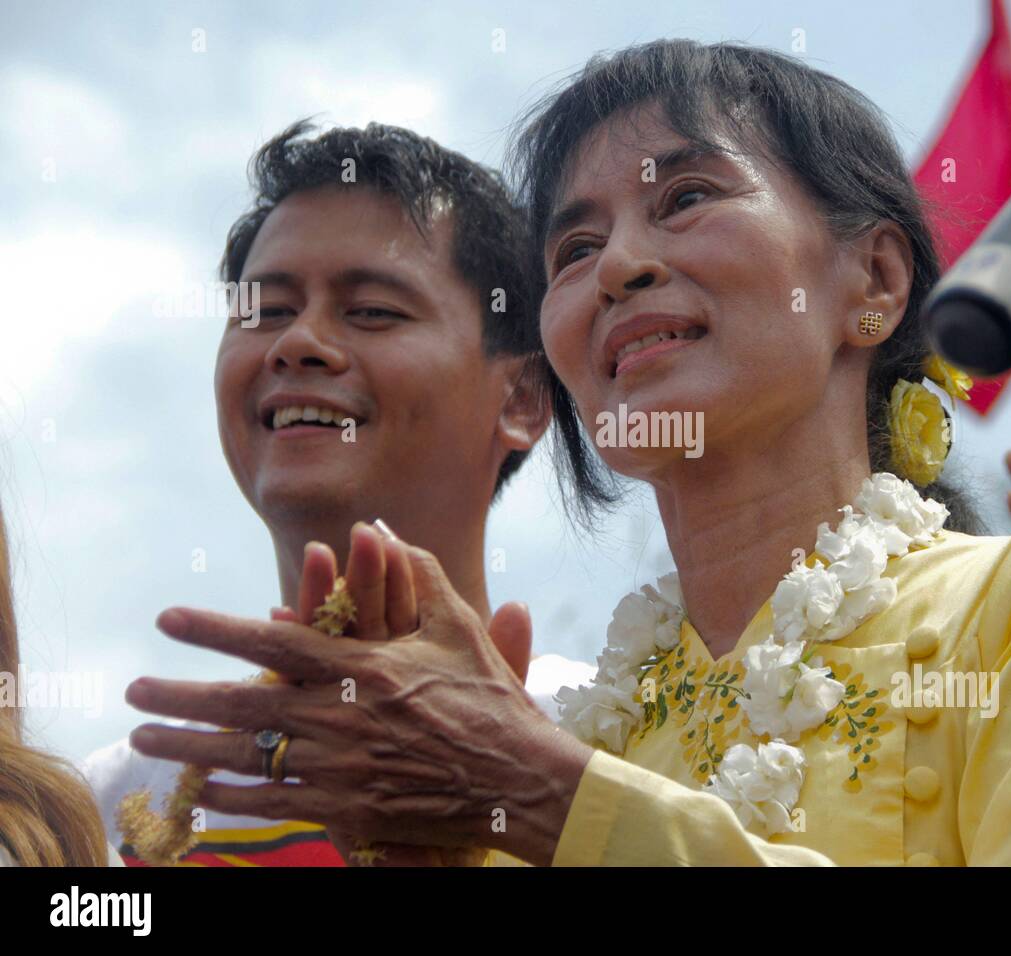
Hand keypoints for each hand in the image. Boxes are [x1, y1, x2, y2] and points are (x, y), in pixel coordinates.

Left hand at [128, 537, 590, 865]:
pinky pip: (274, 802)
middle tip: (132, 689)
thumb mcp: (459, 626)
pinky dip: (233, 797)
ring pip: (246, 756)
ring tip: (145, 737)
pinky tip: (202, 792)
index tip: (168, 619)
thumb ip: (419, 572)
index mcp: (363, 666)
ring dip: (189, 746)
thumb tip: (384, 525)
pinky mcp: (348, 808)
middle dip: (179, 695)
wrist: (518, 778)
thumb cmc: (491, 699)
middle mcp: (340, 716)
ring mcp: (339, 766)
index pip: (273, 643)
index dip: (215, 629)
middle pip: (241, 705)